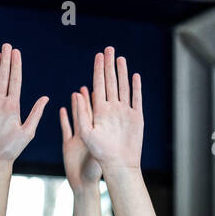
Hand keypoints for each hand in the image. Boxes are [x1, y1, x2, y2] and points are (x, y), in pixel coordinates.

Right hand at [0, 43, 48, 168]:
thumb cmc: (13, 150)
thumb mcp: (28, 131)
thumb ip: (35, 113)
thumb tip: (46, 98)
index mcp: (13, 107)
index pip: (15, 82)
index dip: (16, 67)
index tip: (17, 53)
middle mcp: (1, 104)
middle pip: (3, 78)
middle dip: (5, 62)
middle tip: (7, 46)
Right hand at [59, 89, 100, 190]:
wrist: (84, 185)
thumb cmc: (94, 173)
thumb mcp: (97, 155)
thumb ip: (102, 143)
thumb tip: (110, 132)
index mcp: (98, 136)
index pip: (99, 115)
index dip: (99, 102)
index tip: (102, 89)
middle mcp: (88, 136)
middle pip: (89, 113)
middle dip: (88, 99)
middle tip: (89, 86)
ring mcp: (77, 139)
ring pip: (77, 118)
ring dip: (77, 105)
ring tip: (77, 92)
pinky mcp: (67, 144)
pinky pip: (65, 128)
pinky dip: (64, 119)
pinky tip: (62, 108)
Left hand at [75, 47, 143, 173]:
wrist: (118, 166)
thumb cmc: (99, 154)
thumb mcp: (85, 134)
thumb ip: (81, 113)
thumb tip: (77, 93)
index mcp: (98, 110)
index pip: (98, 85)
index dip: (98, 70)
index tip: (98, 56)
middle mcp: (111, 109)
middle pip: (110, 82)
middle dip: (109, 65)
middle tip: (109, 49)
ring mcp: (125, 113)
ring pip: (123, 88)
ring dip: (122, 73)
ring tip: (120, 58)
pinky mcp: (137, 118)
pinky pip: (137, 99)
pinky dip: (136, 88)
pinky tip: (135, 76)